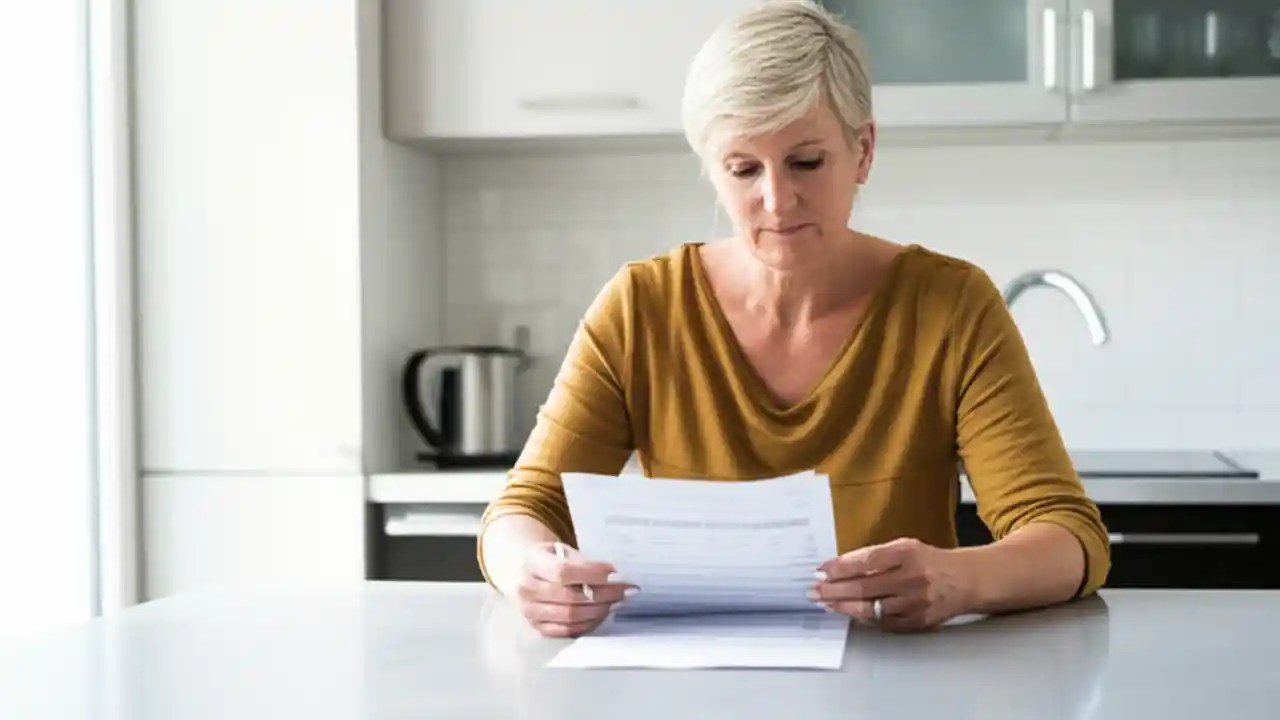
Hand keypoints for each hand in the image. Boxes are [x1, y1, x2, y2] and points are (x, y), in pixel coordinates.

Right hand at [515, 542, 636, 637]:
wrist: (530, 573)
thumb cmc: (553, 559)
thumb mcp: (563, 550)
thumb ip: (583, 561)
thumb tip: (615, 574)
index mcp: (532, 562)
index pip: (563, 571)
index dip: (591, 573)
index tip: (614, 571)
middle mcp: (526, 589)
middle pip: (569, 597)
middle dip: (603, 594)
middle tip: (625, 590)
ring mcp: (530, 611)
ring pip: (570, 616)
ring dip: (599, 610)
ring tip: (616, 602)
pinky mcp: (538, 627)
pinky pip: (567, 630)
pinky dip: (588, 624)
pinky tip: (602, 614)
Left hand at [810, 537, 972, 631]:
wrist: (966, 580)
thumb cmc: (928, 561)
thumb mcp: (905, 547)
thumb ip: (875, 555)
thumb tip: (838, 566)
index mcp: (906, 553)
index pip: (866, 561)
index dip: (840, 567)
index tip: (820, 570)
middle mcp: (912, 577)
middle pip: (865, 586)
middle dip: (834, 590)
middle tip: (814, 591)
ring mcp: (915, 602)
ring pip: (872, 608)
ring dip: (844, 606)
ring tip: (826, 603)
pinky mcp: (918, 621)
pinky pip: (884, 622)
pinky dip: (863, 618)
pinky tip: (849, 612)